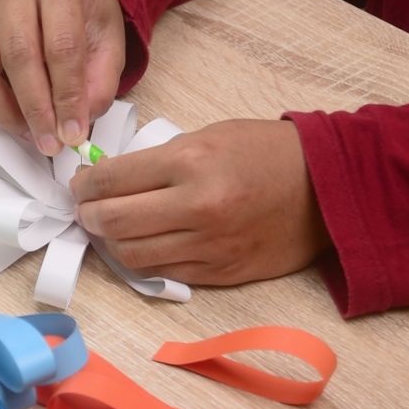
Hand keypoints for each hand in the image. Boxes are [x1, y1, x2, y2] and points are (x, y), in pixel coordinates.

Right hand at [0, 0, 125, 155]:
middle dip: (35, 110)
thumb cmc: (84, 17)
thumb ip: (99, 85)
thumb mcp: (109, 45)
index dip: (67, 97)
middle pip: (18, 56)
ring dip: (5, 112)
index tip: (72, 133)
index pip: (61, 46)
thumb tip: (74, 125)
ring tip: (29, 133)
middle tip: (49, 143)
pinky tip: (11, 116)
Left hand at [70, 120, 331, 284]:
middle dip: (89, 216)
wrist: (328, 188)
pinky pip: (163, 273)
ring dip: (111, 243)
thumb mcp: (210, 135)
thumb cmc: (267, 152)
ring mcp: (209, 246)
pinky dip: (143, 260)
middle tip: (87, 209)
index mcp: (191, 162)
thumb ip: (159, 159)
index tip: (80, 184)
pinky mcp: (220, 274)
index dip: (85, 184)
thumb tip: (112, 179)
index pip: (113, 179)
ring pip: (132, 256)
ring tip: (111, 229)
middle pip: (114, 222)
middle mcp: (197, 207)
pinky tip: (142, 245)